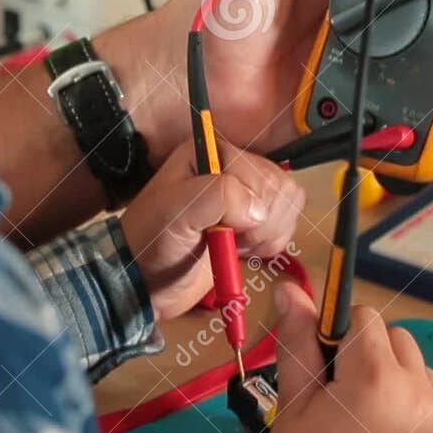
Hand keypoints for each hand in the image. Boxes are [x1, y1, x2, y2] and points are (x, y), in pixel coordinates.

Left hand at [119, 139, 303, 321]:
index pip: (258, 170)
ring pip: (288, 203)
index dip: (249, 202)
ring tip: (235, 245)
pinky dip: (272, 243)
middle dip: (261, 220)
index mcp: (210, 151)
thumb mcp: (175, 212)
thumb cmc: (152, 241)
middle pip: (279, 185)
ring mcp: (245, 194)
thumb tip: (259, 210)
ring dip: (268, 233)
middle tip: (230, 237)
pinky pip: (287, 223)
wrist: (144, 281)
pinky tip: (243, 251)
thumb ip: (216, 197)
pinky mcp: (254, 221)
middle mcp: (231, 166)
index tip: (225, 226)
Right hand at [261, 288, 432, 432]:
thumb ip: (298, 343)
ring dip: (395, 382)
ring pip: (422, 376)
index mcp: (376, 377)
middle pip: (399, 342)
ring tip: (362, 422)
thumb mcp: (293, 407)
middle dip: (368, 353)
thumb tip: (292, 289)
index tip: (319, 363)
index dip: (337, 332)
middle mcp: (421, 395)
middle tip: (337, 394)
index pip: (364, 318)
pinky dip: (412, 419)